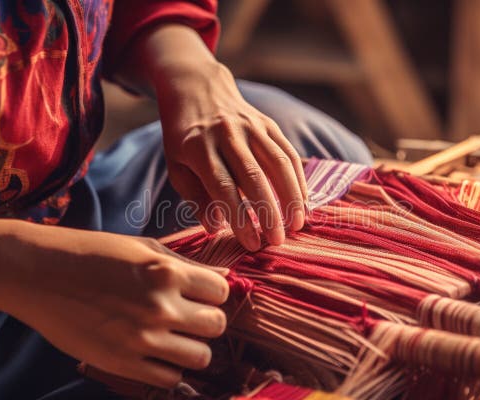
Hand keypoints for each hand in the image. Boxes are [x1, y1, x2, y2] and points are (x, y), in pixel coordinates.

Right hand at [0, 222, 228, 387]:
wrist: (35, 272)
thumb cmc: (90, 253)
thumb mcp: (141, 247)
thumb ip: (184, 264)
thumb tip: (224, 277)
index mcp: (166, 272)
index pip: (221, 292)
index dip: (212, 294)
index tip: (199, 295)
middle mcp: (160, 306)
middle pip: (216, 326)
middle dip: (207, 322)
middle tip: (188, 318)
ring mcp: (141, 338)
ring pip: (200, 357)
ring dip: (192, 349)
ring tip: (173, 338)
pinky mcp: (121, 363)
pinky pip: (169, 379)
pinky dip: (169, 369)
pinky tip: (155, 355)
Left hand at [159, 62, 306, 250]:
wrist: (197, 88)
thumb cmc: (184, 138)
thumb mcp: (177, 167)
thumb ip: (196, 197)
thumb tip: (217, 227)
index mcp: (199, 148)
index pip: (223, 187)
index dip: (239, 218)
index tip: (251, 243)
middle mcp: (227, 134)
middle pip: (253, 177)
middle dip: (269, 213)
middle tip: (277, 241)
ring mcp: (250, 126)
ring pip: (278, 163)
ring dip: (291, 197)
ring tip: (297, 225)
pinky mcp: (268, 123)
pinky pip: (288, 152)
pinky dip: (298, 178)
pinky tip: (302, 201)